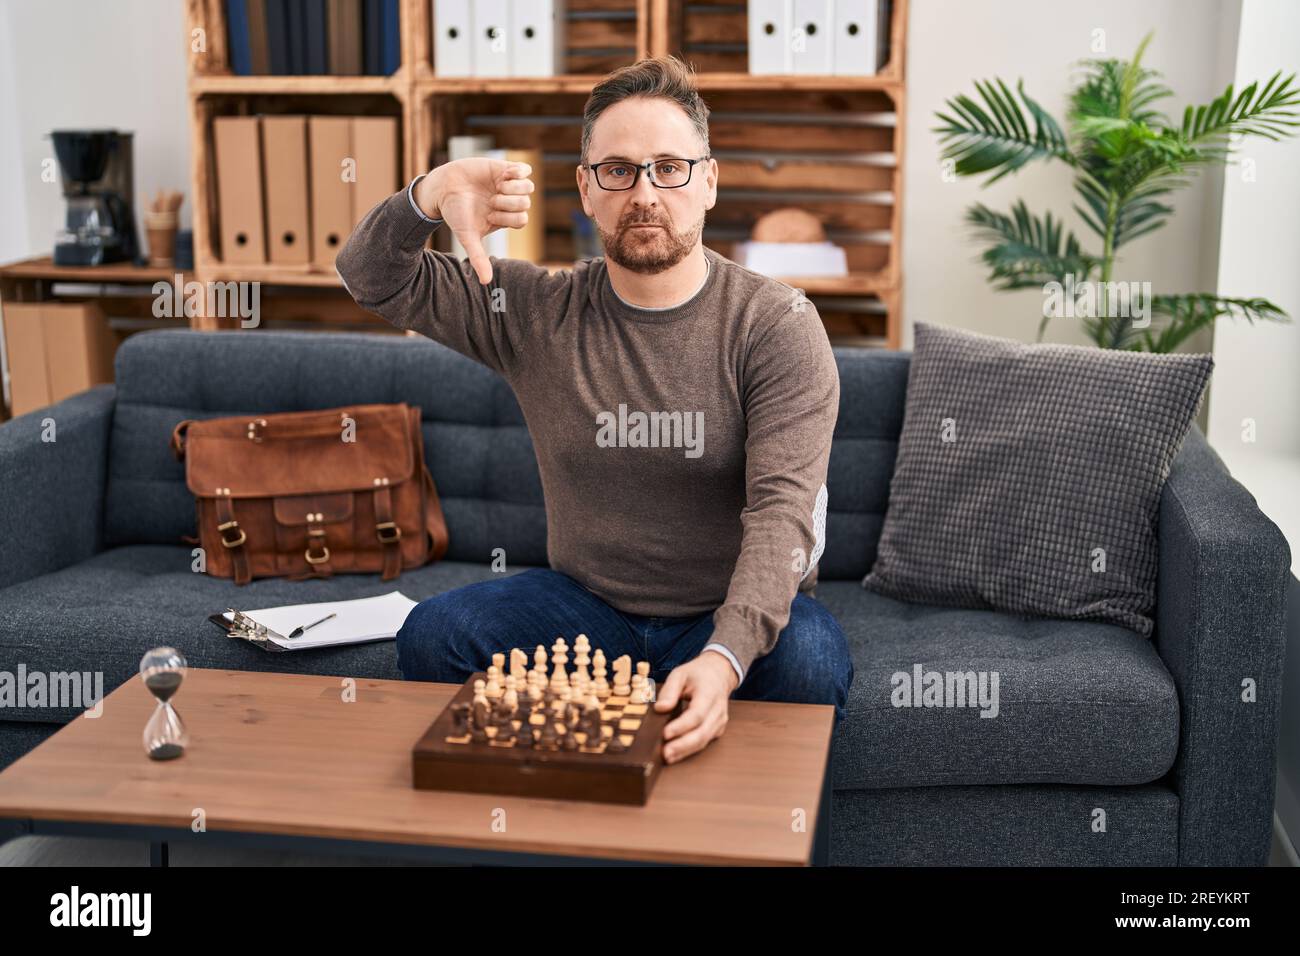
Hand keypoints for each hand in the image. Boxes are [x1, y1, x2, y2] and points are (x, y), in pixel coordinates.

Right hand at [415, 158, 534, 285]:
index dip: (508, 217)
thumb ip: (479, 257)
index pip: (522, 220)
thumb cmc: (455, 213)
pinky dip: (517, 172)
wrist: (443, 187)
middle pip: (526, 204)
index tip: (489, 214)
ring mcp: (509, 185)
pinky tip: (502, 174)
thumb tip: (485, 282)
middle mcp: (510, 203)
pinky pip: (526, 169)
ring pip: (529, 187)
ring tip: (496, 186)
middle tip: (490, 200)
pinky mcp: (505, 169)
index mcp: (505, 219)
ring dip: (513, 188)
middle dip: (508, 203)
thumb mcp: (467, 237)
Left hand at [654, 651, 738, 763]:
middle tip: (665, 753)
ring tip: (667, 757)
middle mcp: (717, 710)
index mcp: (709, 693)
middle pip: (702, 732)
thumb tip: (660, 709)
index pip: (697, 714)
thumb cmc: (698, 674)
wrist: (719, 673)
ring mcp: (720, 721)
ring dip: (685, 751)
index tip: (665, 734)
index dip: (681, 726)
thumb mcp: (680, 674)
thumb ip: (669, 691)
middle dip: (683, 745)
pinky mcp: (717, 728)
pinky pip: (704, 742)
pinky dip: (690, 749)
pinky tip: (676, 754)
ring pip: (704, 740)